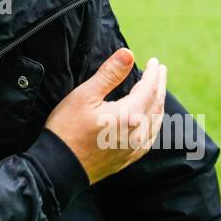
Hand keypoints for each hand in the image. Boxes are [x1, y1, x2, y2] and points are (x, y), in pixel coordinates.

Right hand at [43, 48, 166, 184]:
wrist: (59, 166)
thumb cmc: (67, 128)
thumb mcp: (84, 96)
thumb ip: (109, 74)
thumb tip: (129, 54)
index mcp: (129, 115)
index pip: (149, 89)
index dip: (153, 74)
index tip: (154, 61)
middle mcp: (137, 133)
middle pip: (156, 104)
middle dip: (159, 85)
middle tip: (160, 70)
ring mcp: (135, 148)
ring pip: (156, 121)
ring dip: (158, 103)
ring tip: (158, 90)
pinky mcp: (129, 158)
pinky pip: (150, 137)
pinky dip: (154, 122)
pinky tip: (151, 119)